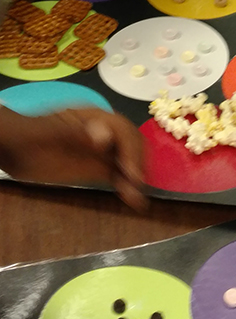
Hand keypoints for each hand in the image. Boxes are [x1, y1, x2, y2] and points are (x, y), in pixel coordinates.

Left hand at [0, 107, 145, 210]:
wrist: (13, 149)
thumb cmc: (29, 137)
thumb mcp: (49, 133)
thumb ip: (77, 134)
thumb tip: (105, 138)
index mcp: (95, 118)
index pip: (122, 130)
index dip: (130, 149)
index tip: (131, 172)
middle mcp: (105, 132)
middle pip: (131, 143)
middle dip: (137, 162)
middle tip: (136, 184)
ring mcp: (102, 151)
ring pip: (128, 161)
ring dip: (135, 177)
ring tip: (138, 197)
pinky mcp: (97, 168)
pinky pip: (118, 176)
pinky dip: (127, 187)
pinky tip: (134, 200)